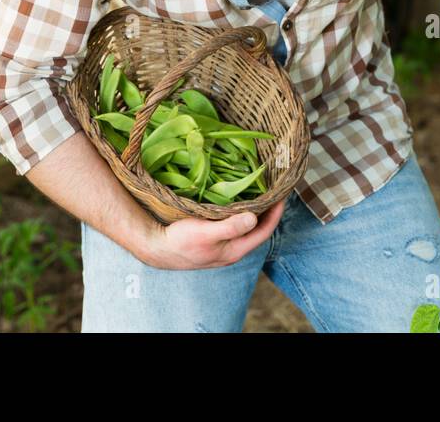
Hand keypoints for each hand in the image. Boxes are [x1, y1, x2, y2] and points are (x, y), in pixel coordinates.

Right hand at [141, 197, 285, 269]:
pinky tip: (238, 200)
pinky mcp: (213, 238)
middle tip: (274, 189)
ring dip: (255, 210)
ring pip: (246, 226)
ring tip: (260, 191)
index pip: (265, 231)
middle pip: (258, 229)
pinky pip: (234, 223)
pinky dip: (241, 211)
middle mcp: (232, 249)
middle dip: (268, 211)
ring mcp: (223, 244)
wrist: (156, 248)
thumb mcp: (206, 232)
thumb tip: (254, 217)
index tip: (283, 194)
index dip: (276, 213)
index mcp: (235, 250)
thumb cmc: (181, 241)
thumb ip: (230, 227)